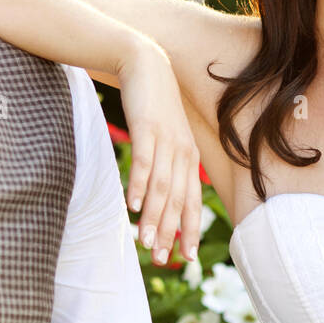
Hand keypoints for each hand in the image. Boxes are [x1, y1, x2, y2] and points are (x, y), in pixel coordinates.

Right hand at [115, 39, 201, 267]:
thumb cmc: (152, 105)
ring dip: (154, 216)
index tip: (185, 259)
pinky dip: (139, 185)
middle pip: (178, 200)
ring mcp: (167, 140)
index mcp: (189, 158)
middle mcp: (183, 152)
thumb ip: (164, 164)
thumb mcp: (165, 136)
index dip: (188, 230)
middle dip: (170, 232)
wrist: (145, 64)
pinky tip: (132, 205)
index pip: (192, 202)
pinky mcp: (148, 127)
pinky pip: (145, 161)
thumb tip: (156, 196)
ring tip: (145, 241)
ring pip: (162, 186)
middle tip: (161, 258)